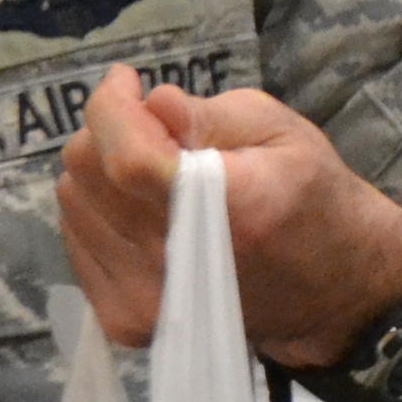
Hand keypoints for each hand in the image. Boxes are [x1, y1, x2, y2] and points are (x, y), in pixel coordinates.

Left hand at [56, 65, 401, 365]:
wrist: (329, 290)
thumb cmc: (309, 197)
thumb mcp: (280, 132)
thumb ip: (209, 115)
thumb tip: (152, 103)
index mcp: (227, 212)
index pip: (126, 157)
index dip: (111, 106)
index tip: (127, 81)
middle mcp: (176, 265)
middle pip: (87, 175)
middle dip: (109, 133)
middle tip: (152, 130)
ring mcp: (145, 302)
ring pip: (72, 205)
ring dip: (100, 175)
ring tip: (151, 174)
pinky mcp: (125, 321)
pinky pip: (76, 243)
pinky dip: (97, 214)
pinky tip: (140, 212)